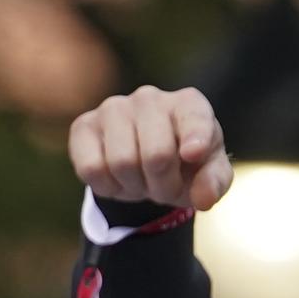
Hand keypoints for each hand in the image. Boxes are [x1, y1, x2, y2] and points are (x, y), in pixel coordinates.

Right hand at [69, 86, 233, 213]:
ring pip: (122, 163)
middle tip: (165, 189)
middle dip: (163, 186)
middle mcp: (150, 98)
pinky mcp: (84, 126)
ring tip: (141, 181)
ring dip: (135, 187)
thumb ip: (214, 183)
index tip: (192, 154)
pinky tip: (116, 178)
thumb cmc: (184, 164)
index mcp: (189, 104)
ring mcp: (113, 108)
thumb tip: (203, 198)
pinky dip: (107, 187)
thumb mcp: (209, 173)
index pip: (194, 120)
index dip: (195, 138)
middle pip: (157, 156)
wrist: (145, 162)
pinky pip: (91, 168)